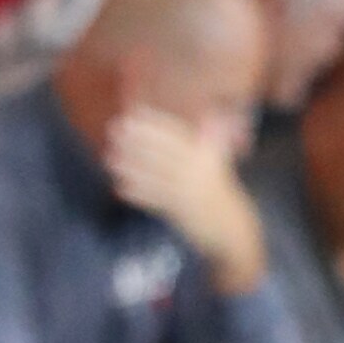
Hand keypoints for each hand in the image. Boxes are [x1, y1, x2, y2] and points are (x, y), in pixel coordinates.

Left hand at [104, 105, 263, 287]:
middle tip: (114, 129)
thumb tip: (211, 112)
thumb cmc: (220, 192)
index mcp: (207, 156)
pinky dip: (138, 193)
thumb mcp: (220, 162)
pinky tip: (120, 186)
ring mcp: (188, 193)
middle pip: (162, 152)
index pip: (176, 134)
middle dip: (137, 140)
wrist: (233, 229)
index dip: (154, 123)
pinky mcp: (180, 213)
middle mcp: (198, 173)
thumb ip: (212, 138)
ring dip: (131, 165)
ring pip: (154, 175)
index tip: (133, 113)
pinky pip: (155, 200)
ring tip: (110, 157)